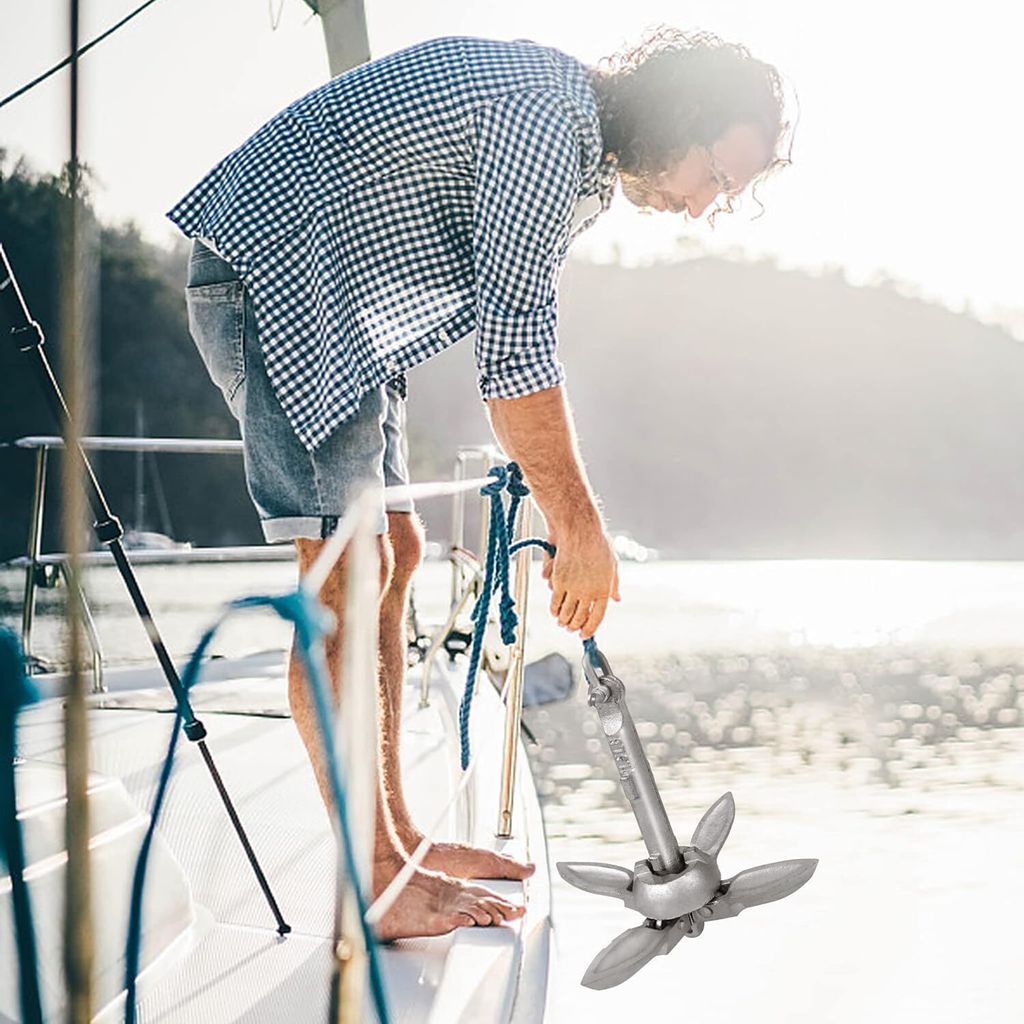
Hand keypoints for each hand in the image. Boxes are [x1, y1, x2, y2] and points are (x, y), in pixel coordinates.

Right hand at [543, 521, 619, 638]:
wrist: (580, 531)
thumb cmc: (598, 545)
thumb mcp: (612, 565)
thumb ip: (614, 585)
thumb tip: (617, 599)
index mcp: (603, 590)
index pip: (597, 617)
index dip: (590, 629)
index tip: (584, 635)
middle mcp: (588, 592)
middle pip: (579, 618)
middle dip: (574, 627)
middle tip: (570, 630)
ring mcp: (573, 588)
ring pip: (566, 613)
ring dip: (563, 621)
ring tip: (562, 623)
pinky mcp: (559, 582)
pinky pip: (555, 603)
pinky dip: (554, 610)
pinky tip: (554, 612)